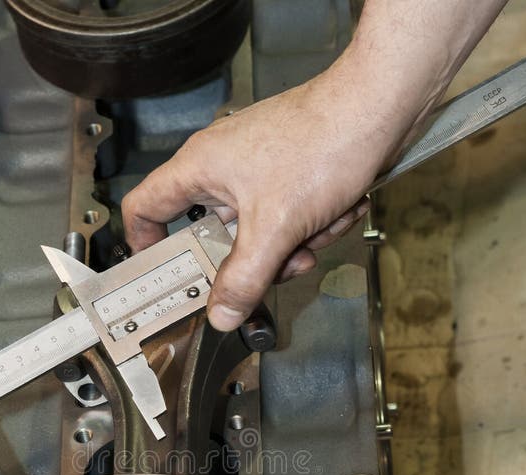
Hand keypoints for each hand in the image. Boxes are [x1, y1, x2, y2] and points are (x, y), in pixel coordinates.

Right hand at [122, 58, 403, 330]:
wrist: (381, 109)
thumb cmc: (323, 143)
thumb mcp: (276, 228)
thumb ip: (244, 279)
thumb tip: (221, 316)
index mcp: (199, 168)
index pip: (145, 207)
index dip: (145, 245)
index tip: (164, 275)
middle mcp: (221, 167)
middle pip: (213, 236)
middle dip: (250, 259)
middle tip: (273, 267)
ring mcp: (255, 172)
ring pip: (256, 233)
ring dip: (291, 245)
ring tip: (317, 230)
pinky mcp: (286, 175)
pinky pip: (286, 220)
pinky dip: (311, 226)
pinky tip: (336, 213)